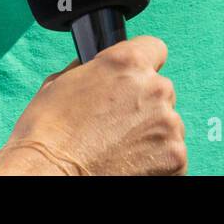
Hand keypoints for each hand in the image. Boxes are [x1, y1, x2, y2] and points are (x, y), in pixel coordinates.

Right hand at [0, 36, 186, 174]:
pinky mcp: (175, 157)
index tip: (133, 81)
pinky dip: (157, 160)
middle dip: (144, 104)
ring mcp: (168, 124)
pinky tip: (129, 165)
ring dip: (151, 132)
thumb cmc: (48, 133)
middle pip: (161, 89)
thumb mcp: (60, 82)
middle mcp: (154, 88)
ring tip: (119, 147)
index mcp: (127, 62)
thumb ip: (91, 70)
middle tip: (116, 123)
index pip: (154, 49)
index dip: (141, 66)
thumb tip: (100, 70)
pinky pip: (172, 154)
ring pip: (168, 123)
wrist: (49, 174)